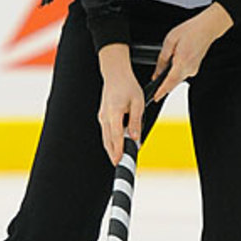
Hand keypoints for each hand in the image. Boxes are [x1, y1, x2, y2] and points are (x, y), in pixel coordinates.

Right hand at [97, 44, 144, 165]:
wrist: (115, 74)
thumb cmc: (127, 86)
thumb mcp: (138, 103)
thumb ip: (135, 121)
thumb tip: (135, 138)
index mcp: (114, 112)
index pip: (116, 136)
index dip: (118, 150)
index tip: (119, 161)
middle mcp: (105, 116)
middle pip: (108, 141)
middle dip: (113, 154)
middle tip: (121, 166)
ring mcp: (102, 117)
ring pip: (106, 138)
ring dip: (112, 149)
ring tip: (119, 159)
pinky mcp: (103, 117)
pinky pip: (106, 132)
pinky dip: (111, 141)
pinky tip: (117, 146)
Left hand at [152, 3, 232, 102]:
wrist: (207, 28)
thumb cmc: (190, 31)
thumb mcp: (169, 42)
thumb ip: (162, 59)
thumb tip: (157, 73)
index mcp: (182, 62)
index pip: (170, 82)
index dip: (162, 91)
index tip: (156, 98)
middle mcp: (189, 69)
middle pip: (173, 82)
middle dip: (164, 83)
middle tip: (156, 79)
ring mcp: (193, 69)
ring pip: (177, 77)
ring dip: (170, 74)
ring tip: (170, 59)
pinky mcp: (195, 68)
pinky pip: (182, 73)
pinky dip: (176, 70)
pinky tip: (176, 59)